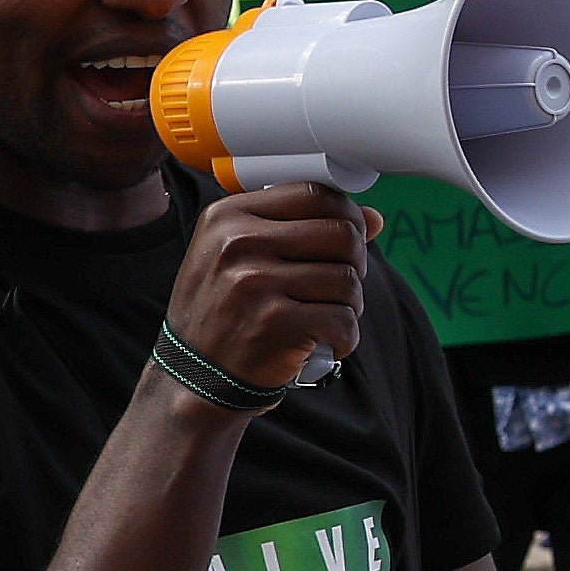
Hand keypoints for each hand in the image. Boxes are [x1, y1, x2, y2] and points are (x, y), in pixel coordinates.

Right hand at [167, 180, 370, 396]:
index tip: (350, 238)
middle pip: (341, 233)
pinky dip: (345, 336)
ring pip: (347, 279)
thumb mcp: (244, 257)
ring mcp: (255, 282)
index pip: (314, 194)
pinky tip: (325, 342)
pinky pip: (343, 319)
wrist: (195, 375)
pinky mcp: (275, 322)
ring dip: (350, 305)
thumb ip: (304, 230)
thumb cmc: (226, 311)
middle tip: (339, 287)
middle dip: (354, 263)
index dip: (347, 215)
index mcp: (229, 217)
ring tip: (325, 317)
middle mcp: (238, 243)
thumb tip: (374, 217)